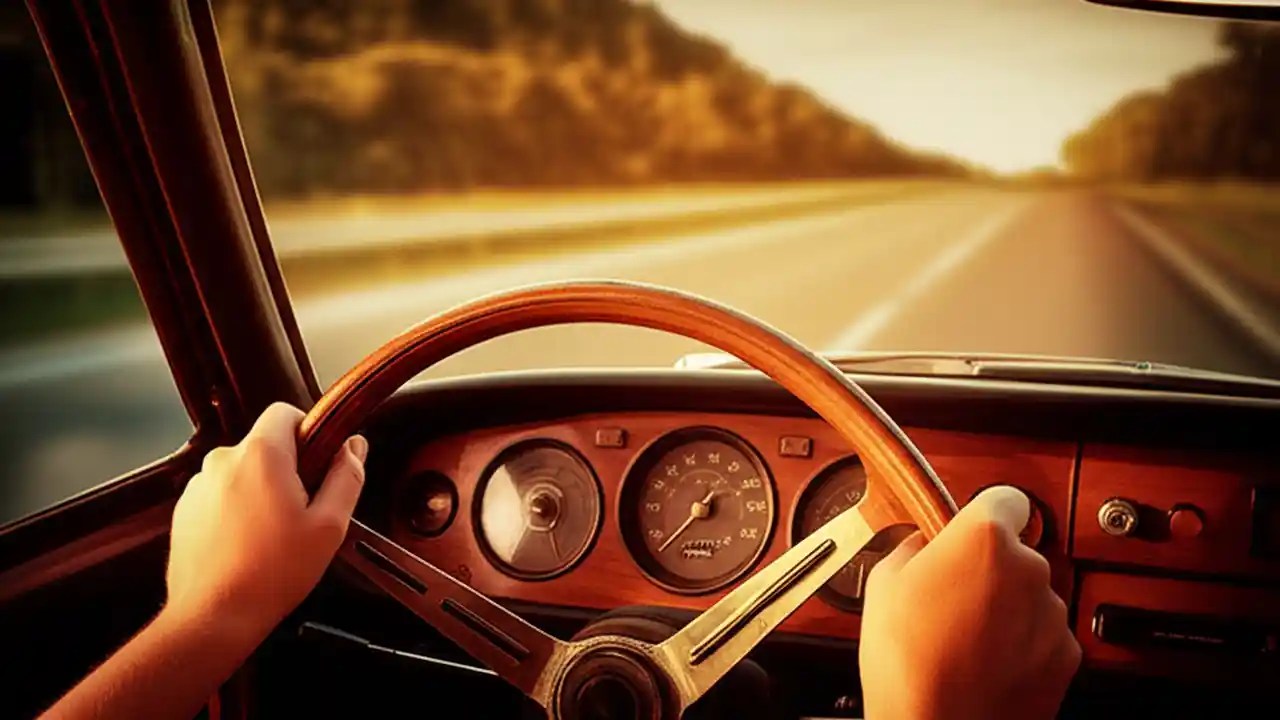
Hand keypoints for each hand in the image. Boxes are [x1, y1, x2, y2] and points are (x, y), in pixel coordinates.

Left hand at [165, 403, 366, 637]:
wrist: (214, 616)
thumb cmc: (272, 574)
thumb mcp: (329, 525)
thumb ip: (347, 476)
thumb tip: (355, 447)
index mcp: (261, 455)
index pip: (285, 412)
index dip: (309, 431)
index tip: (319, 463)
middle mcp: (223, 461)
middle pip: (265, 445)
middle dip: (287, 469)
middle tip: (303, 511)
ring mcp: (199, 487)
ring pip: (243, 472)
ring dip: (260, 491)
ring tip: (274, 535)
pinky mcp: (185, 511)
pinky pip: (220, 496)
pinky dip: (236, 511)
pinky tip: (249, 545)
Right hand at [859, 486, 1079, 719]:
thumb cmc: (908, 664)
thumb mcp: (883, 586)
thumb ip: (912, 550)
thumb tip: (923, 545)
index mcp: (982, 538)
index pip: (1004, 497)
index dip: (983, 512)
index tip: (969, 527)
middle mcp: (1027, 568)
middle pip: (1013, 551)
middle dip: (986, 567)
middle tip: (950, 596)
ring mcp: (1051, 613)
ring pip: (1028, 594)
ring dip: (1004, 606)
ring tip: (963, 637)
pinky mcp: (1066, 653)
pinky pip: (1042, 633)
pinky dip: (1021, 643)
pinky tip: (985, 662)